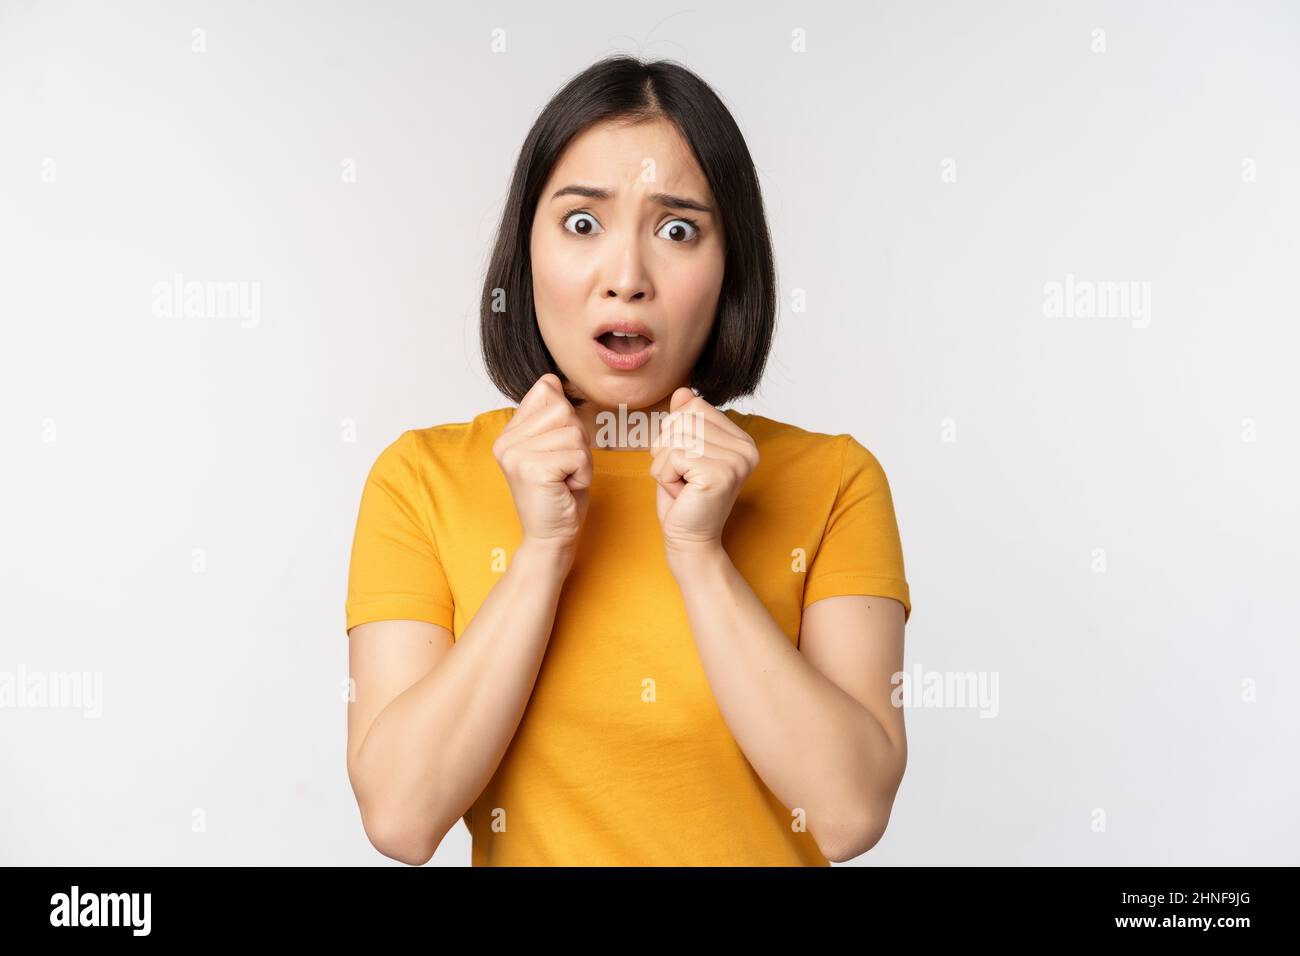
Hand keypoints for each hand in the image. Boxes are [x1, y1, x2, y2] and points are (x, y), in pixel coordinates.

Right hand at [492, 373, 592, 555]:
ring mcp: (515, 455)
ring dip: (581, 460)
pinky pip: (578, 454)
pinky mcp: (531, 469)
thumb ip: (552, 415)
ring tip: (564, 480)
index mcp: (509, 432)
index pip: (547, 391)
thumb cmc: (560, 495)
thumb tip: (551, 378)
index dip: (566, 420)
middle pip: (564, 410)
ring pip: (574, 432)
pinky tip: (565, 489)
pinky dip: (582, 473)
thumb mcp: (556, 447)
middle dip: (578, 441)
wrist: (552, 538)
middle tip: (564, 470)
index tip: (557, 451)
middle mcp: (506, 441)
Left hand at [650, 387, 758, 557]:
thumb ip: (684, 420)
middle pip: (682, 420)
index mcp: (740, 439)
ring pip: (674, 437)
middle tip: (683, 478)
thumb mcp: (680, 451)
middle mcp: (745, 447)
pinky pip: (672, 457)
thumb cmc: (683, 498)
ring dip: (665, 465)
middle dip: (667, 450)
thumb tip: (683, 390)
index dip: (676, 433)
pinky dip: (665, 477)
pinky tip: (683, 493)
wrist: (689, 540)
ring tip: (682, 486)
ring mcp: (736, 460)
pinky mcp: (720, 474)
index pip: (694, 406)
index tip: (688, 464)